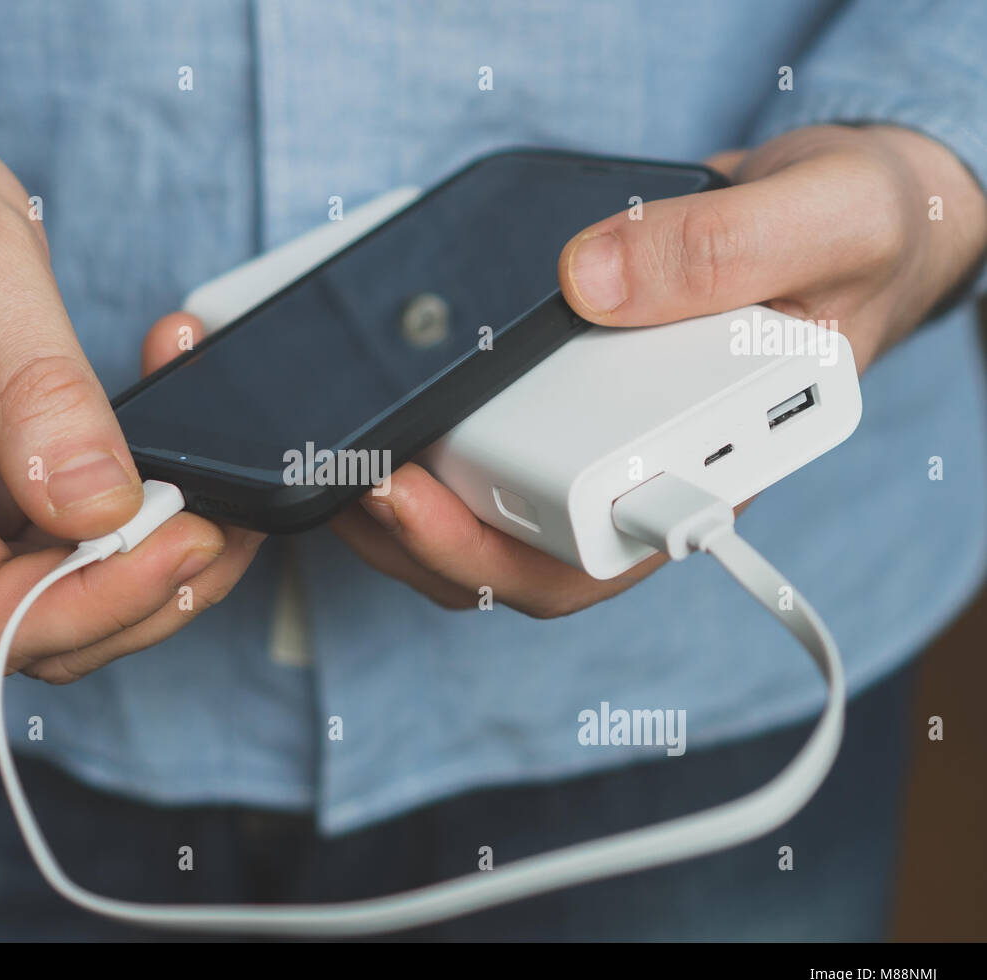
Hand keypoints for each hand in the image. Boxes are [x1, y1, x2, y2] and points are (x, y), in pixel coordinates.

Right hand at [0, 66, 262, 680]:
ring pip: (58, 589)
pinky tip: (172, 442)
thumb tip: (100, 506)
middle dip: (141, 590)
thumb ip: (36, 390)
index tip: (188, 540)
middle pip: (30, 625)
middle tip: (224, 521)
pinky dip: (132, 503)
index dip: (96, 602)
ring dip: (150, 554)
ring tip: (214, 483)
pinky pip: (64, 529)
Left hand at [334, 124, 986, 615]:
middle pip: (535, 560)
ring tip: (341, 468)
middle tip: (363, 487)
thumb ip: (730, 249)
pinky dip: (424, 455)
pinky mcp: (562, 398)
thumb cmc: (851, 232)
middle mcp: (649, 470)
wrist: (836, 205)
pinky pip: (487, 455)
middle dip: (435, 542)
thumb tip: (592, 278)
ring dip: (411, 519)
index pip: (613, 554)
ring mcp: (599, 440)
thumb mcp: (824, 221)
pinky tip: (375, 426)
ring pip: (498, 524)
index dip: (519, 552)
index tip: (431, 503)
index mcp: (720, 464)